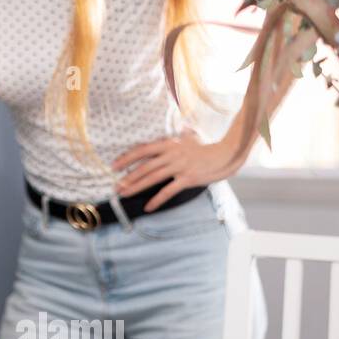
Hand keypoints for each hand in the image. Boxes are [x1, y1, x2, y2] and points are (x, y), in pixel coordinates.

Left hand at [112, 130, 241, 210]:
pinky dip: (157, 200)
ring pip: (153, 178)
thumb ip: (175, 136)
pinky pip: (168, 190)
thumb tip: (170, 131)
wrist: (225, 155)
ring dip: (136, 187)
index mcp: (168, 144)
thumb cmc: (204, 148)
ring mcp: (179, 166)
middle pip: (144, 166)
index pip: (142, 150)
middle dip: (127, 176)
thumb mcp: (187, 138)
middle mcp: (171, 154)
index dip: (126, 158)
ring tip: (125, 194)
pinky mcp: (187, 178)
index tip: (114, 166)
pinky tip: (148, 207)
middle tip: (115, 185)